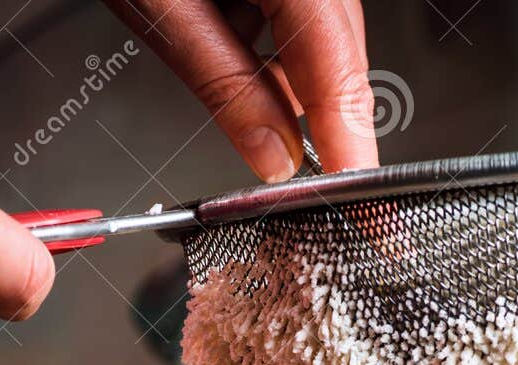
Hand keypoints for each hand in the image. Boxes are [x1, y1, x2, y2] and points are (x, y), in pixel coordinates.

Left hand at [106, 0, 375, 179]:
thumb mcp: (159, 5)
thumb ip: (224, 83)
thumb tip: (272, 156)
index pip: (336, 62)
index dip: (350, 137)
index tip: (357, 192)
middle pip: (342, 46)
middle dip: (329, 117)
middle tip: (318, 183)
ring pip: (324, 29)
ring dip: (296, 81)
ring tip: (257, 108)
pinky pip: (297, 3)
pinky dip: (274, 41)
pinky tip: (242, 57)